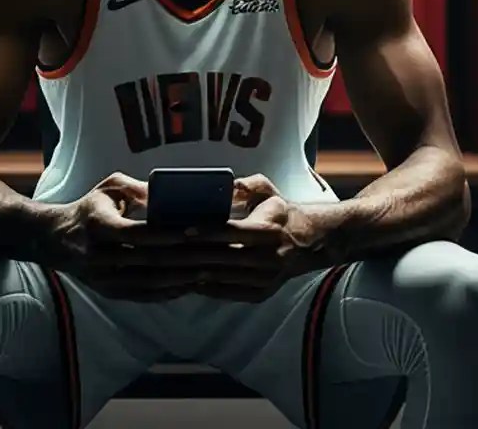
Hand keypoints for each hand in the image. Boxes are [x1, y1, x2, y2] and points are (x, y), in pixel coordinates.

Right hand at [48, 172, 196, 302]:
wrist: (54, 240)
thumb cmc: (91, 208)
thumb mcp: (109, 189)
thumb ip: (139, 189)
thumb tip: (173, 195)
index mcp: (97, 225)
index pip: (137, 233)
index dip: (168, 234)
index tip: (196, 230)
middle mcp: (97, 255)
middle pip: (148, 261)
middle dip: (184, 258)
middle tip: (215, 253)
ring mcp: (102, 278)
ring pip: (148, 283)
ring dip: (181, 278)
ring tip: (210, 270)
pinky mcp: (108, 292)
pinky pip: (143, 295)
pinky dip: (169, 291)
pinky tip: (191, 284)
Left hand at [179, 174, 331, 302]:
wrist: (310, 241)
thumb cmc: (279, 211)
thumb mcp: (268, 191)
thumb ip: (246, 185)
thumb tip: (224, 184)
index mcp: (268, 231)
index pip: (232, 232)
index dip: (207, 232)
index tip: (184, 230)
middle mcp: (268, 257)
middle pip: (223, 258)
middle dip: (193, 255)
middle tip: (167, 251)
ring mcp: (265, 278)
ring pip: (223, 279)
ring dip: (196, 274)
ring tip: (172, 268)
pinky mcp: (261, 293)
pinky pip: (229, 294)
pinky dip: (208, 289)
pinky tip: (190, 281)